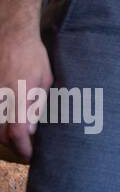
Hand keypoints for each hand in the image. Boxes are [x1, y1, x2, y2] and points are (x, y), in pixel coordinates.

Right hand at [0, 28, 52, 159]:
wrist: (11, 36)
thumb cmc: (33, 56)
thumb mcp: (44, 80)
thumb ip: (36, 105)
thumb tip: (31, 129)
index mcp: (19, 96)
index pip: (17, 132)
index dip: (23, 148)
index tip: (31, 155)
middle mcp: (1, 98)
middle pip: (1, 134)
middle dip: (13, 144)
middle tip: (27, 146)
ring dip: (3, 134)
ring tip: (17, 136)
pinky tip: (6, 121)